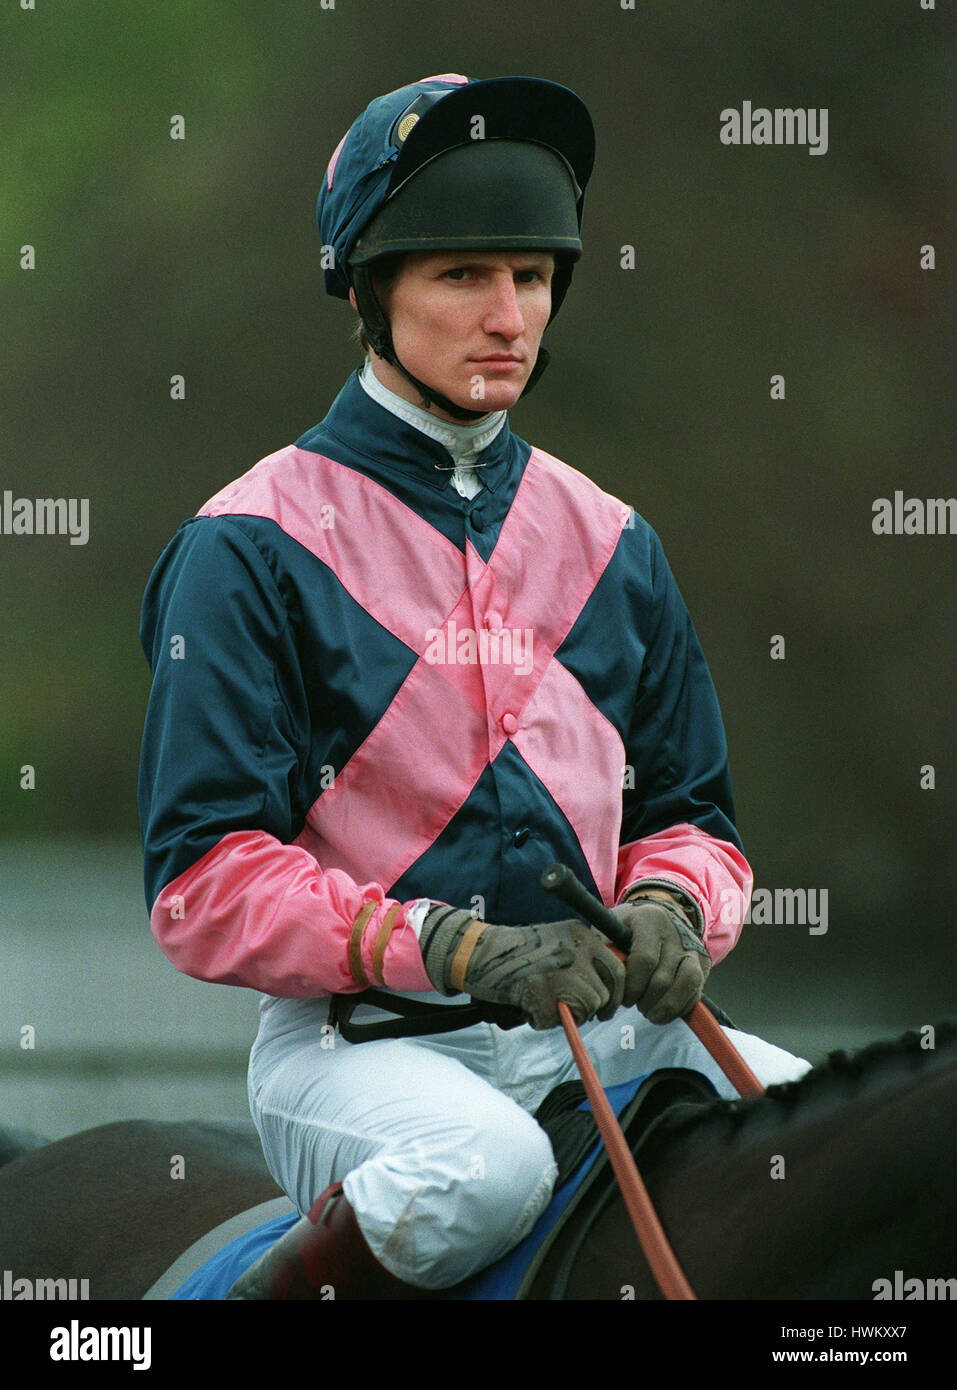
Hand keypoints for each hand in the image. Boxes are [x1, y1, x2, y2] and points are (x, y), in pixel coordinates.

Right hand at [421, 907, 624, 1030]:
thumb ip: (586, 957)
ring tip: (546, 1003)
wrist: (484, 952)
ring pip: (585, 1010)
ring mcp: (560, 974)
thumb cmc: (523, 950)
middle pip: (603, 995)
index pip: (619, 970)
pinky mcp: (543, 994)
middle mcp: (576, 952)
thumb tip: (610, 990)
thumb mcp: (562, 939)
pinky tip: (531, 1005)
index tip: (608, 1004)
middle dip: (593, 1009)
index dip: (616, 993)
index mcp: (583, 936)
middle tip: (576, 1010)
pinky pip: (556, 1021)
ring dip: (569, 1015)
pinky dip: (543, 1020)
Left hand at [613, 899, 710, 1024]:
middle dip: (647, 1000)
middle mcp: (675, 932)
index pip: (644, 959)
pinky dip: (682, 1006)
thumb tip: (601, 980)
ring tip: (651, 1014)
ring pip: (688, 982)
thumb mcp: (612, 928)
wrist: (661, 913)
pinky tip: (665, 1011)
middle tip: (636, 1006)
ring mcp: (692, 947)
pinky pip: (697, 989)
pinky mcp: (703, 961)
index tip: (624, 997)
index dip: (633, 985)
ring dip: (668, 1007)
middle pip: (665, 977)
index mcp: (649, 920)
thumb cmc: (629, 926)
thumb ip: (605, 949)